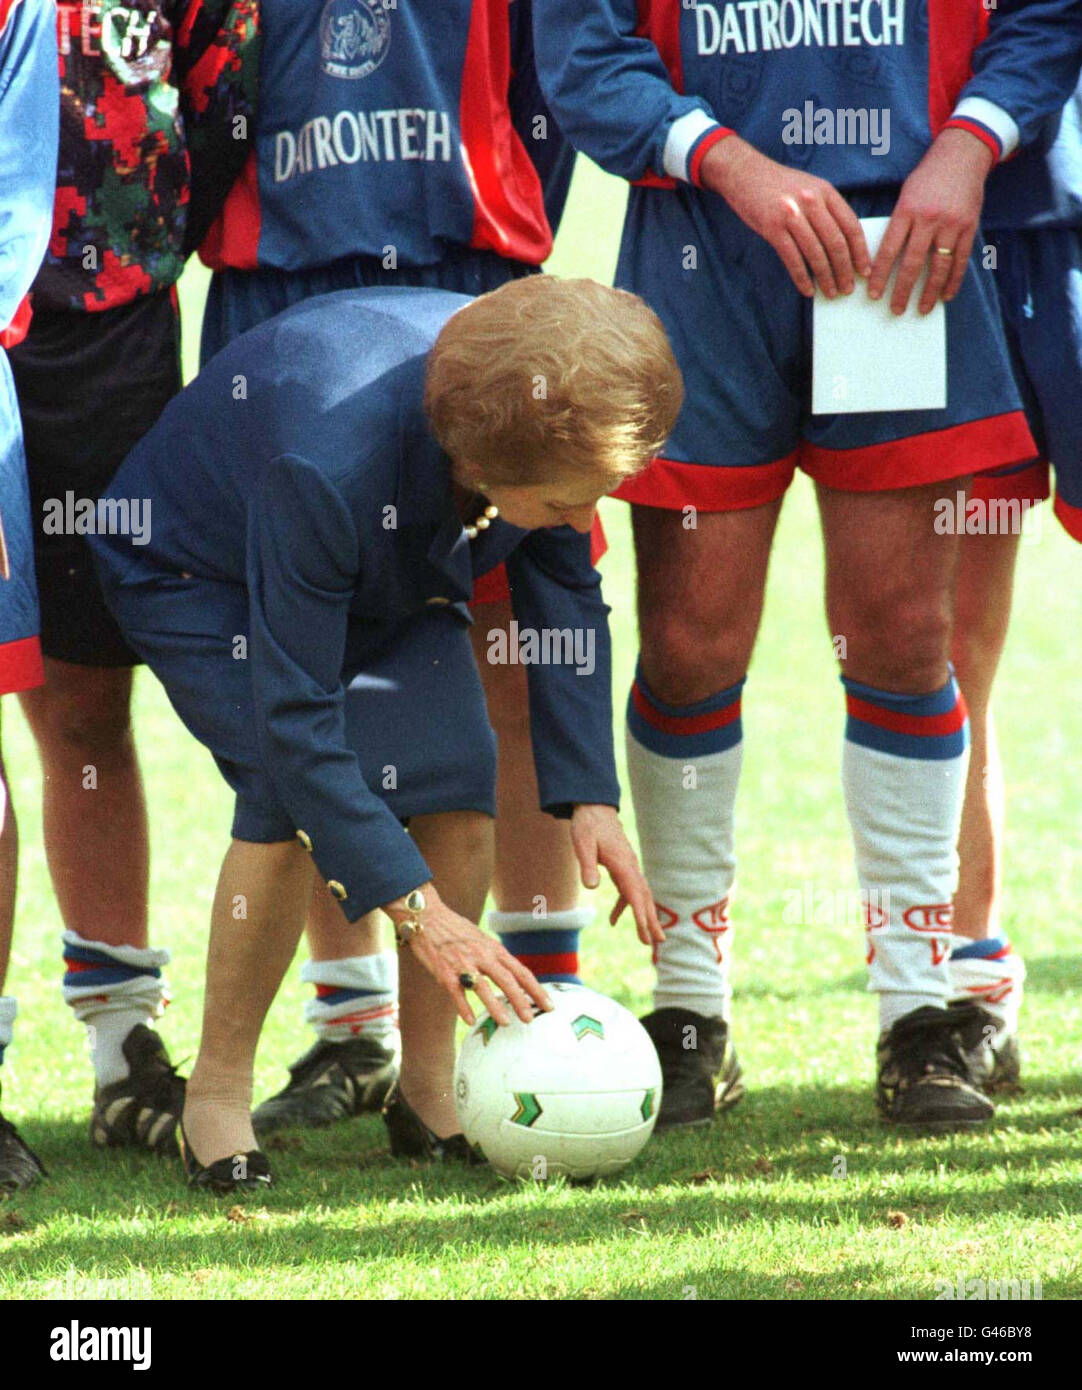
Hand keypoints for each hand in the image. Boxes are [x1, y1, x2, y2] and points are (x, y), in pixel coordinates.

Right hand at [383, 884, 551, 1026]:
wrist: (426, 917)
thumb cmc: (456, 930)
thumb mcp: (482, 940)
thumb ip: (496, 958)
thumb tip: (513, 978)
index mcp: (494, 949)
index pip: (521, 972)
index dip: (536, 990)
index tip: (549, 1006)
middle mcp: (482, 955)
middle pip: (507, 980)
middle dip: (521, 1001)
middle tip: (530, 1019)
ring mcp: (462, 963)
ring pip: (482, 987)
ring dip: (495, 1006)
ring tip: (506, 1023)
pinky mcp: (443, 971)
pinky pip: (455, 992)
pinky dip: (463, 1007)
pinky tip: (470, 1020)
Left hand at [569, 805, 662, 946]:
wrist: (593, 808)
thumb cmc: (587, 825)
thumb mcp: (582, 844)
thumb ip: (587, 865)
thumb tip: (592, 887)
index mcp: (623, 864)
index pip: (635, 894)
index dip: (641, 914)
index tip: (646, 932)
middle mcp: (630, 867)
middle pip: (645, 897)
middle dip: (651, 920)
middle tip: (659, 942)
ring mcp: (628, 867)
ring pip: (641, 895)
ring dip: (645, 916)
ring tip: (649, 939)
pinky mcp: (622, 867)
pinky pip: (628, 891)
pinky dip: (625, 907)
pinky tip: (614, 921)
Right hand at [699, 135, 869, 298]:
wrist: (744, 173)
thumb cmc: (778, 185)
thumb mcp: (809, 188)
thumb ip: (826, 210)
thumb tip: (842, 246)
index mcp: (825, 191)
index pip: (851, 226)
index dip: (860, 252)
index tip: (864, 270)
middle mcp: (811, 201)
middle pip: (836, 243)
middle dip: (844, 270)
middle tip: (847, 289)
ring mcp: (791, 214)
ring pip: (816, 253)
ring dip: (826, 278)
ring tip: (831, 292)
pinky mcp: (772, 228)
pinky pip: (792, 259)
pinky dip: (802, 278)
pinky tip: (807, 290)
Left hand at [867, 127, 994, 315]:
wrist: (962, 154)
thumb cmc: (927, 177)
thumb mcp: (905, 195)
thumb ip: (898, 224)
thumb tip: (886, 258)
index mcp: (907, 210)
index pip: (889, 250)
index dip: (880, 275)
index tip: (873, 294)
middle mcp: (929, 219)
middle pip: (913, 263)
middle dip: (902, 290)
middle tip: (895, 309)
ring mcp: (952, 224)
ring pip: (939, 267)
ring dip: (929, 292)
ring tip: (921, 308)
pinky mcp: (969, 227)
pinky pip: (961, 260)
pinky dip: (953, 280)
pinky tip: (946, 295)